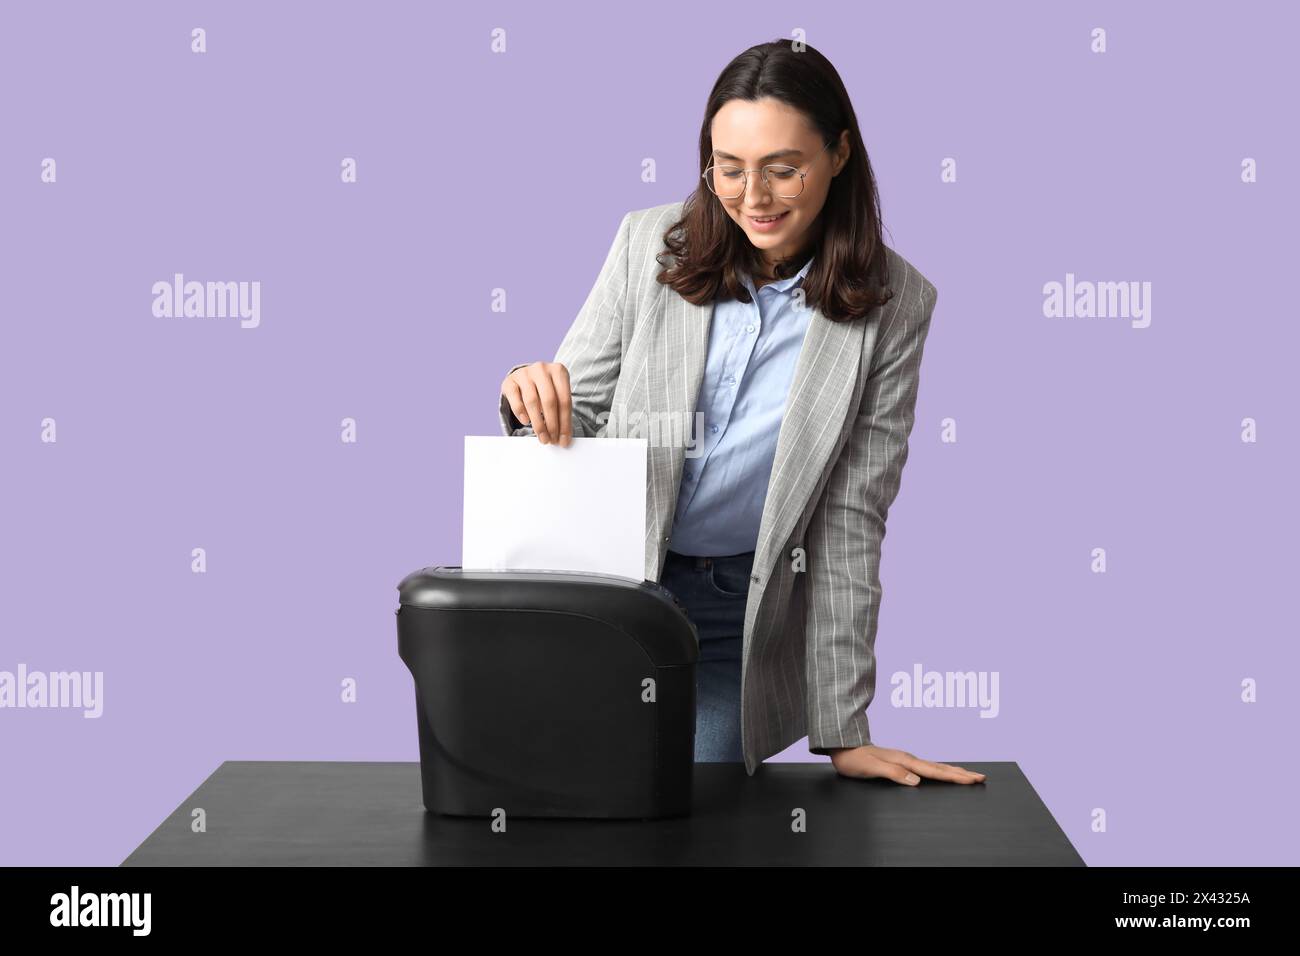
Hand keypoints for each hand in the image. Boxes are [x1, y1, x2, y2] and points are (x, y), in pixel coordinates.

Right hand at [501, 362, 571, 445]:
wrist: (528, 376)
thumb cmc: (546, 389)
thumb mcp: (558, 394)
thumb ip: (561, 412)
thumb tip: (564, 437)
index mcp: (559, 371)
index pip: (565, 400)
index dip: (565, 423)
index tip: (564, 440)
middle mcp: (542, 369)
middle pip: (549, 401)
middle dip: (552, 424)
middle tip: (552, 440)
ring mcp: (524, 373)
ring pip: (532, 401)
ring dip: (538, 423)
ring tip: (542, 436)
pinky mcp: (510, 381)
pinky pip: (515, 399)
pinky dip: (520, 412)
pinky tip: (526, 422)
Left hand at [827, 744, 985, 784]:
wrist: (842, 747)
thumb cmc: (854, 759)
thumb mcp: (871, 768)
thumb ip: (893, 773)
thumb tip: (916, 781)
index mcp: (905, 760)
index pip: (934, 771)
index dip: (955, 776)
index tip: (973, 779)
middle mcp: (908, 758)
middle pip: (940, 768)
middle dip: (961, 773)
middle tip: (981, 777)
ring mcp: (905, 759)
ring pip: (935, 766)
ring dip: (953, 771)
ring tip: (968, 775)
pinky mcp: (901, 762)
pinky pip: (926, 767)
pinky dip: (939, 771)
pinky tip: (941, 773)